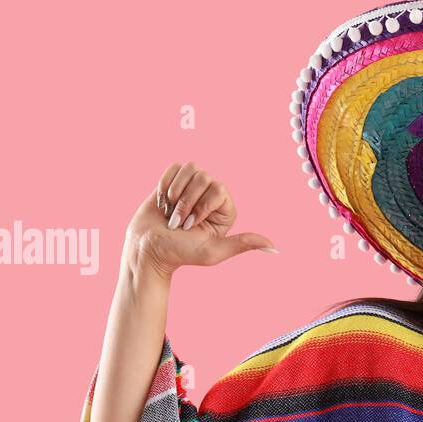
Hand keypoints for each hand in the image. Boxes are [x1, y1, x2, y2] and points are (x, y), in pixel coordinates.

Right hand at [124, 161, 276, 281]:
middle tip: (178, 222)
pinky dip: (165, 185)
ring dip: (175, 192)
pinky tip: (163, 203)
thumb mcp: (214, 251)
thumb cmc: (180, 253)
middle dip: (187, 201)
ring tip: (170, 212)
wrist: (148, 248)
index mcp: (225, 211)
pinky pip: (173, 168)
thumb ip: (243, 244)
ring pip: (190, 168)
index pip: (219, 189)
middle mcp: (211, 196)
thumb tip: (274, 248)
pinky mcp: (174, 181)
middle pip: (204, 177)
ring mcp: (192, 187)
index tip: (191, 226)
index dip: (202, 206)